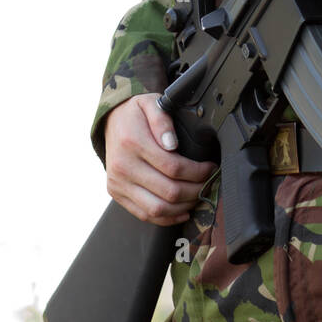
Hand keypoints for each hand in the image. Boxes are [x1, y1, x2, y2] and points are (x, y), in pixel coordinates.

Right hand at [104, 94, 217, 225]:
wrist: (110, 121)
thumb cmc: (136, 113)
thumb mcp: (150, 104)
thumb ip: (162, 120)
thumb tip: (172, 144)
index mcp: (132, 143)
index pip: (174, 167)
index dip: (198, 172)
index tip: (211, 168)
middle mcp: (123, 166)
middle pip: (168, 191)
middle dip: (196, 190)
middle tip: (209, 183)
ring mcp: (118, 183)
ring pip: (157, 208)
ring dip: (184, 206)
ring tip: (198, 195)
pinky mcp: (116, 193)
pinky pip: (143, 214)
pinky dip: (166, 218)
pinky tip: (182, 211)